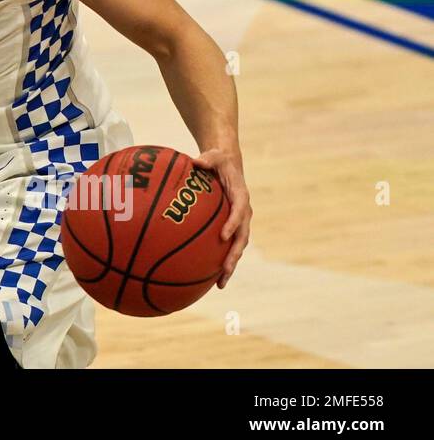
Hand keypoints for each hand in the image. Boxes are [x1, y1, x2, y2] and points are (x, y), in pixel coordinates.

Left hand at [193, 146, 250, 288]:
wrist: (228, 165)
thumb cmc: (218, 161)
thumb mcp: (214, 156)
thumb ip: (207, 159)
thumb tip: (195, 161)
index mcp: (240, 196)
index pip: (239, 212)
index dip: (233, 224)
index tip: (223, 236)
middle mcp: (243, 213)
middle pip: (242, 237)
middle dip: (234, 254)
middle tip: (225, 268)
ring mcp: (238, 223)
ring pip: (237, 247)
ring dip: (230, 265)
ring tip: (220, 284)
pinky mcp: (231, 227)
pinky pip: (228, 246)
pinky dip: (221, 261)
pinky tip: (209, 277)